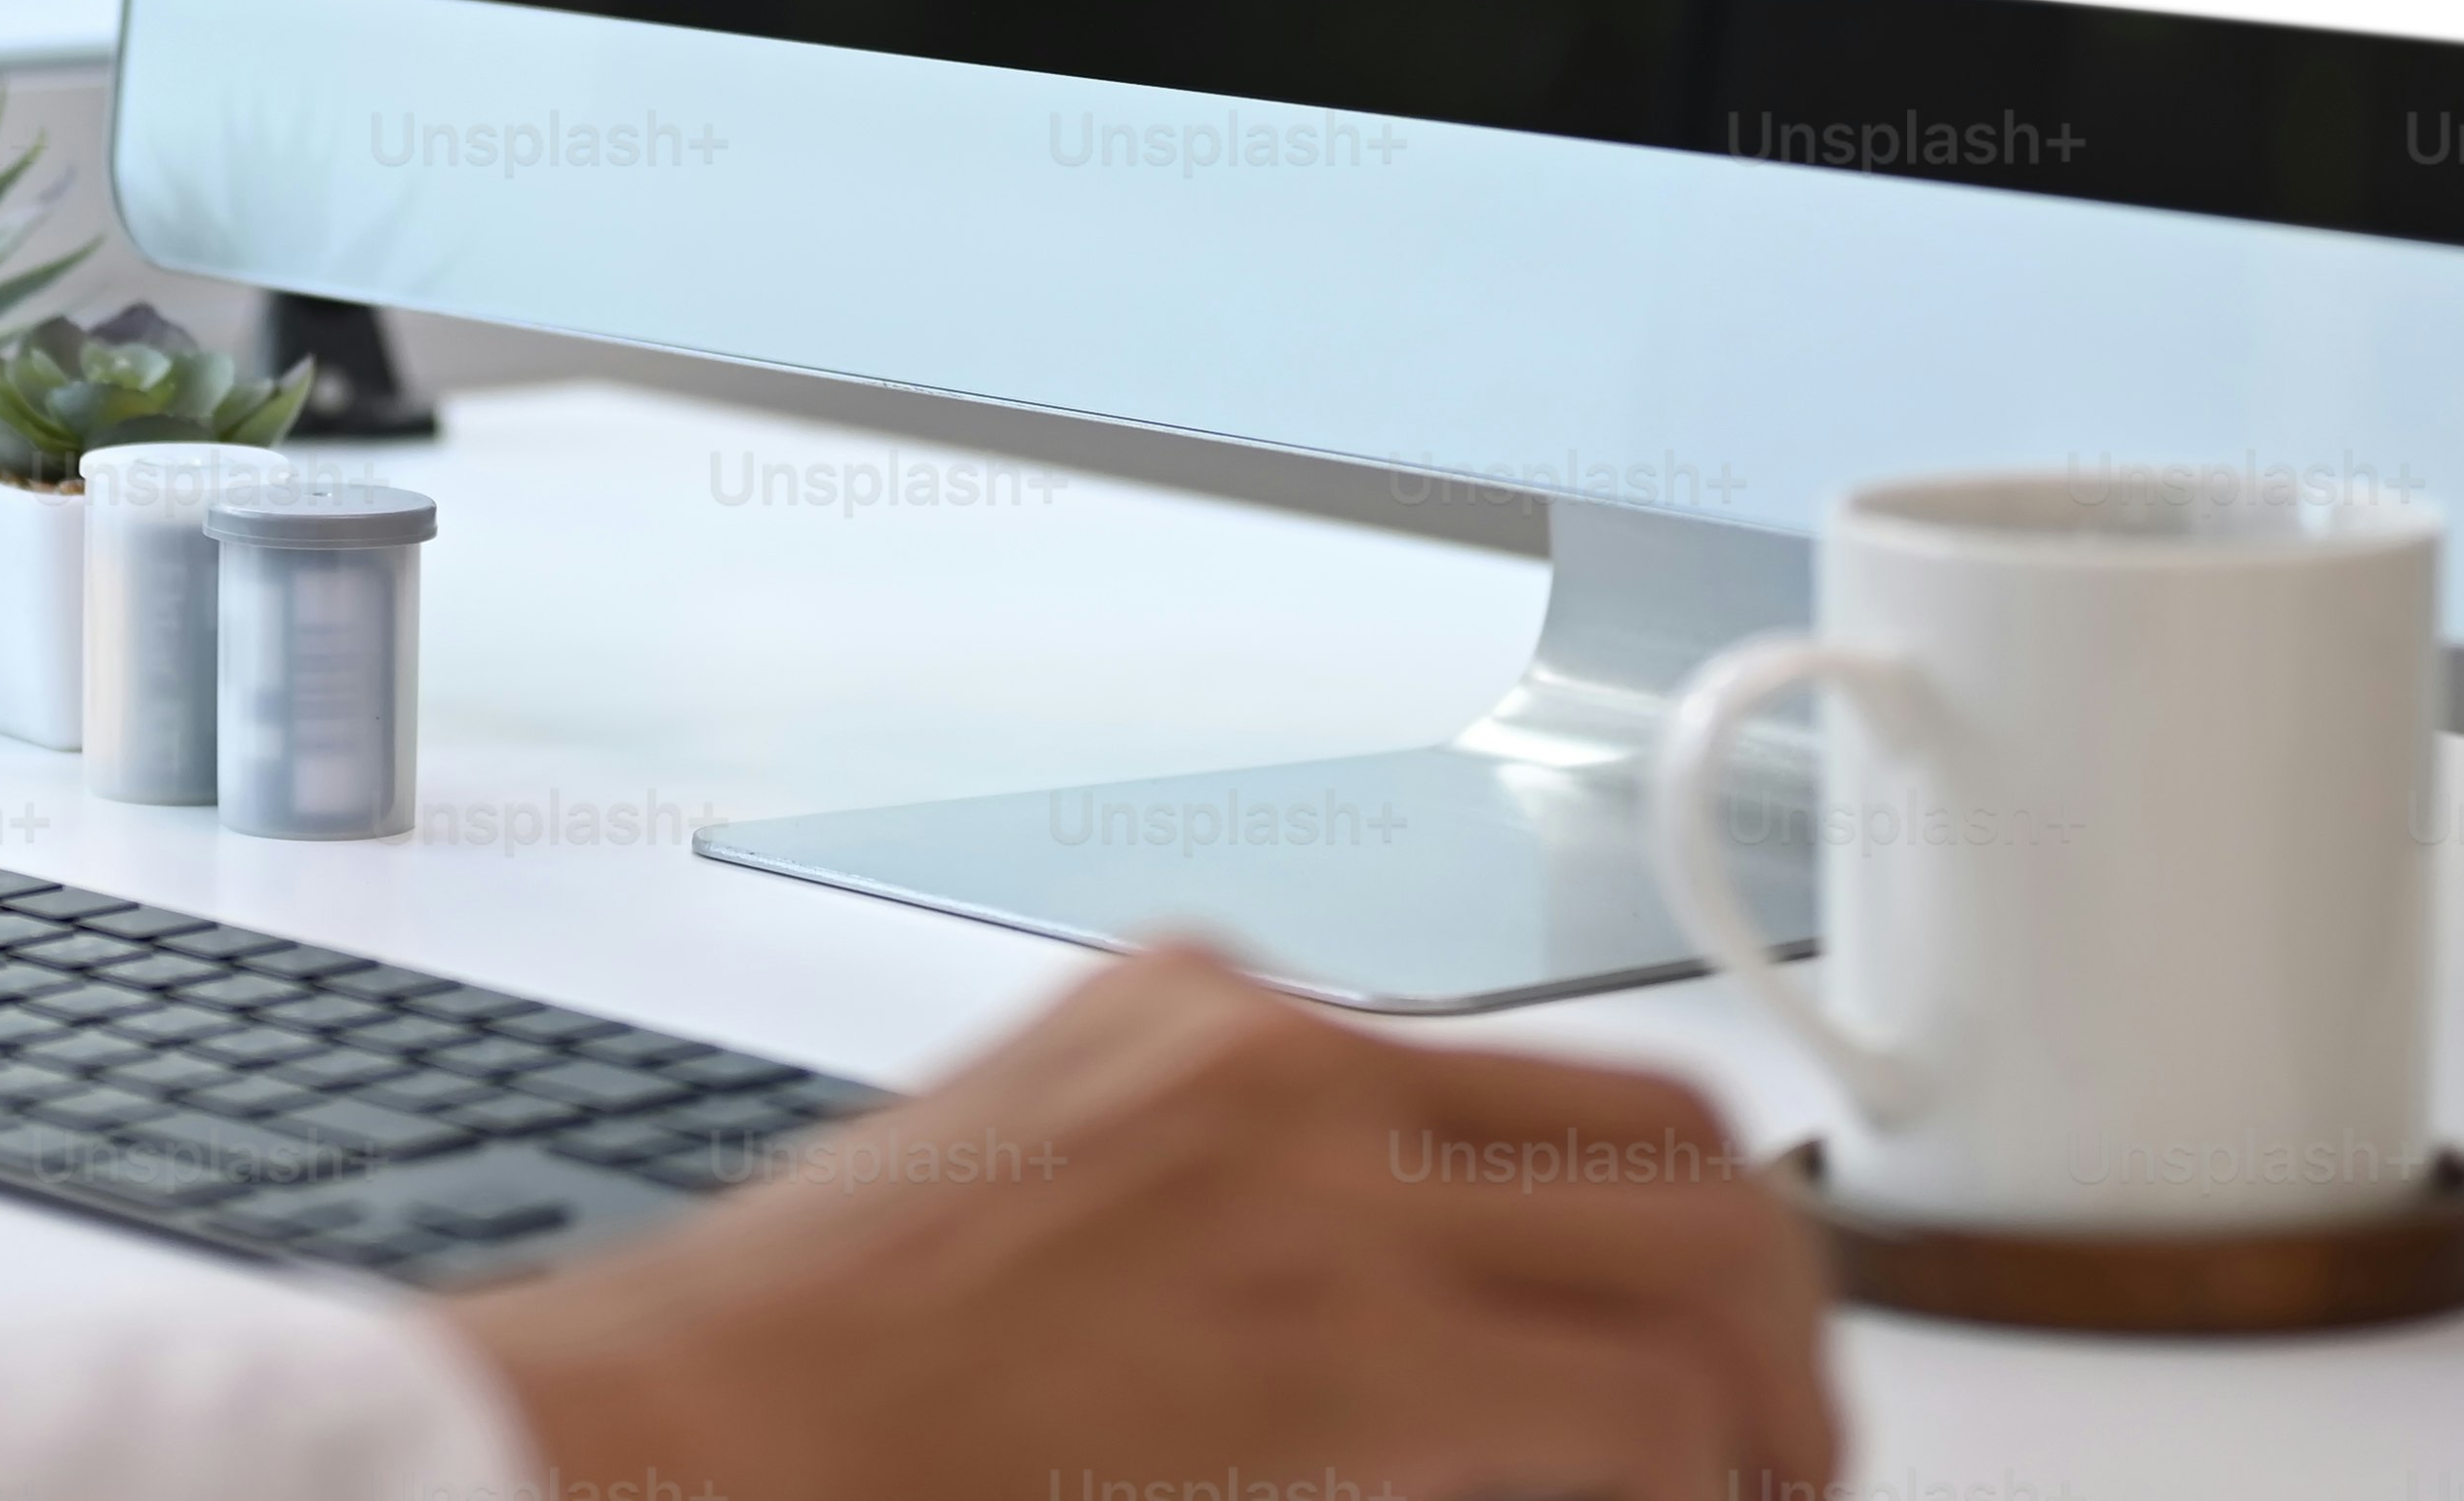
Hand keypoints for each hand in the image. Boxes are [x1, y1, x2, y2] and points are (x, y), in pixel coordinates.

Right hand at [438, 946, 1842, 1500]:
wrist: (683, 1435)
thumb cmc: (804, 1366)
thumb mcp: (1013, 1191)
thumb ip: (1194, 1198)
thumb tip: (1332, 1303)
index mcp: (1199, 1010)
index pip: (1518, 1077)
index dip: (1641, 1217)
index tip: (1666, 1324)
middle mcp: (1286, 1062)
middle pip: (1670, 1132)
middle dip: (1768, 1289)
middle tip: (1780, 1429)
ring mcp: (1330, 1197)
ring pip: (1711, 1251)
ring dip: (1779, 1390)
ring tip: (1774, 1485)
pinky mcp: (1353, 1354)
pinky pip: (1639, 1409)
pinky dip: (1704, 1477)